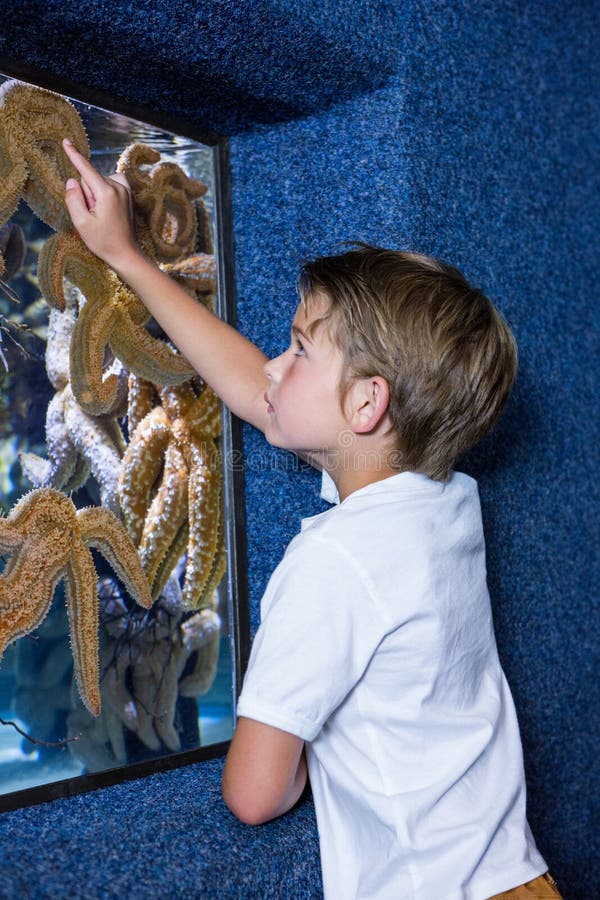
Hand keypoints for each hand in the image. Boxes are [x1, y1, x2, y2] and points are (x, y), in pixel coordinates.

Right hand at [63, 138, 139, 269]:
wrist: (126, 254)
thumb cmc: (103, 241)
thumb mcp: (81, 223)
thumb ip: (73, 199)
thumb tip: (72, 181)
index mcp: (107, 192)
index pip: (86, 169)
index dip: (74, 155)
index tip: (66, 142)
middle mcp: (120, 187)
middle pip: (92, 179)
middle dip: (87, 193)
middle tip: (93, 215)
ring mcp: (127, 191)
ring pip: (101, 182)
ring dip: (96, 195)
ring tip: (100, 215)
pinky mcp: (130, 196)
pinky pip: (111, 185)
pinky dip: (105, 193)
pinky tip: (107, 209)